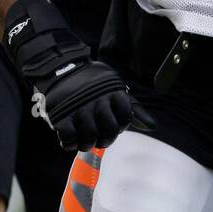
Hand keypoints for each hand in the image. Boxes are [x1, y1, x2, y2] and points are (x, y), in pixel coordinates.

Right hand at [5, 0, 153, 151]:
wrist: (59, 67)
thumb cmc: (91, 84)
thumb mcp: (115, 89)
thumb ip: (134, 108)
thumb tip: (153, 127)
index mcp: (112, 93)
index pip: (126, 117)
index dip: (121, 125)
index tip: (113, 124)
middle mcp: (97, 101)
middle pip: (109, 130)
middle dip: (106, 140)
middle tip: (99, 139)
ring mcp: (78, 108)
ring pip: (89, 137)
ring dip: (87, 144)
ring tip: (84, 140)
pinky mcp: (60, 115)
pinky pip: (68, 138)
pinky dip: (68, 143)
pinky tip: (69, 138)